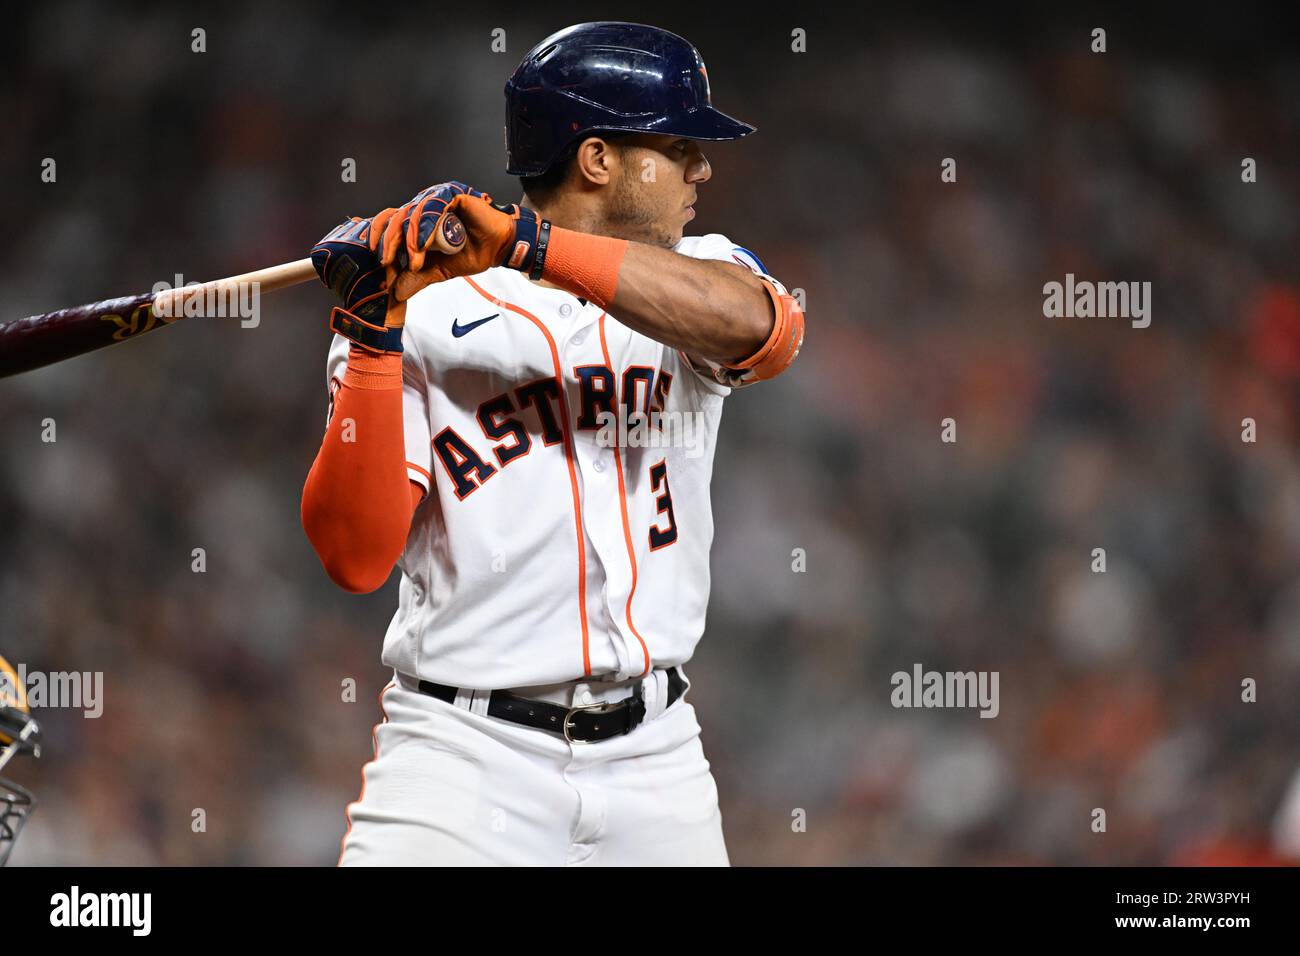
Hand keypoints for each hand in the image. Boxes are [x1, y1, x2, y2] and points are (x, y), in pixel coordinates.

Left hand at [374, 182, 547, 300]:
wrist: (498, 248)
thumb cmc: (471, 253)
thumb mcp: (438, 271)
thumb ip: (417, 278)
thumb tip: (396, 294)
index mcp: (418, 221)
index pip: (390, 222)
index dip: (378, 236)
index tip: (376, 258)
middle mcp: (424, 207)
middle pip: (395, 217)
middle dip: (389, 241)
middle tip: (386, 261)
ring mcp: (436, 199)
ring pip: (411, 214)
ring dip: (409, 240)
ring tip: (415, 261)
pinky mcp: (450, 195)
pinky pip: (433, 209)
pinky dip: (426, 228)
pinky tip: (424, 245)